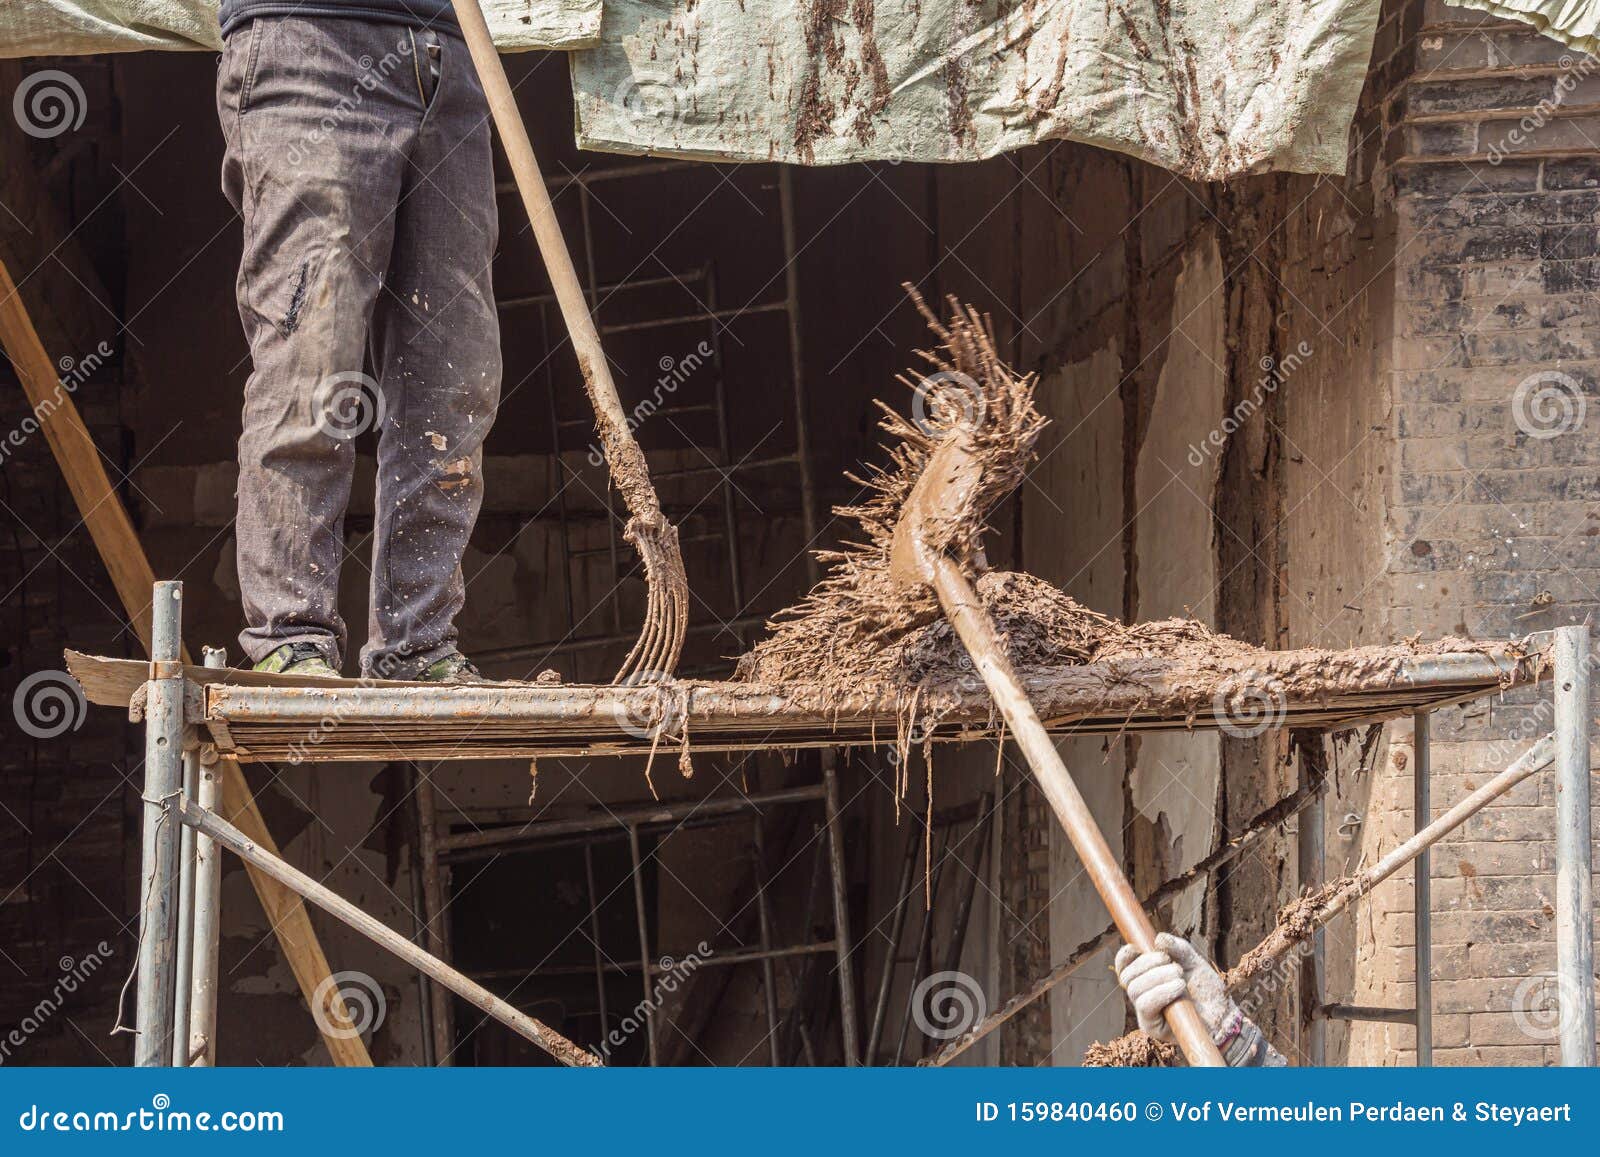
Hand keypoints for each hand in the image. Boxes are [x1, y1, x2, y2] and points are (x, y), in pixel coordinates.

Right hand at [1114, 932, 1235, 1043]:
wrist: (1223, 1014)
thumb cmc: (1205, 988)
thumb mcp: (1192, 961)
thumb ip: (1177, 947)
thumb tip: (1158, 939)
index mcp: (1145, 978)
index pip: (1123, 967)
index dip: (1124, 956)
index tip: (1135, 947)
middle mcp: (1141, 995)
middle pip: (1127, 976)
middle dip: (1147, 964)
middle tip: (1172, 963)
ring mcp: (1145, 1012)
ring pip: (1135, 989)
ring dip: (1157, 977)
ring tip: (1180, 976)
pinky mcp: (1152, 1027)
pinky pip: (1145, 1006)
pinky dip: (1160, 992)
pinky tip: (1179, 987)